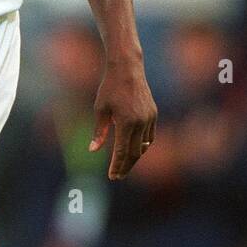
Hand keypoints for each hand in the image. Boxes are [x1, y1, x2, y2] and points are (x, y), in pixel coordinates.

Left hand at [89, 57, 157, 179]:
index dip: (117, 166)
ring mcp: (149, 118)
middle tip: (118, 176)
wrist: (127, 69)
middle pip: (134, 153)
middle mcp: (140, 122)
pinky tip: (135, 150)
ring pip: (143, 146)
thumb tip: (93, 150)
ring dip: (134, 157)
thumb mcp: (100, 110)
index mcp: (125, 122)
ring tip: (124, 165)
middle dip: (126, 166)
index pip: (121, 151)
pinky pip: (149, 136)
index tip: (112, 176)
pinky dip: (142, 145)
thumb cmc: (109, 88)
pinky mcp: (153, 114)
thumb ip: (99, 132)